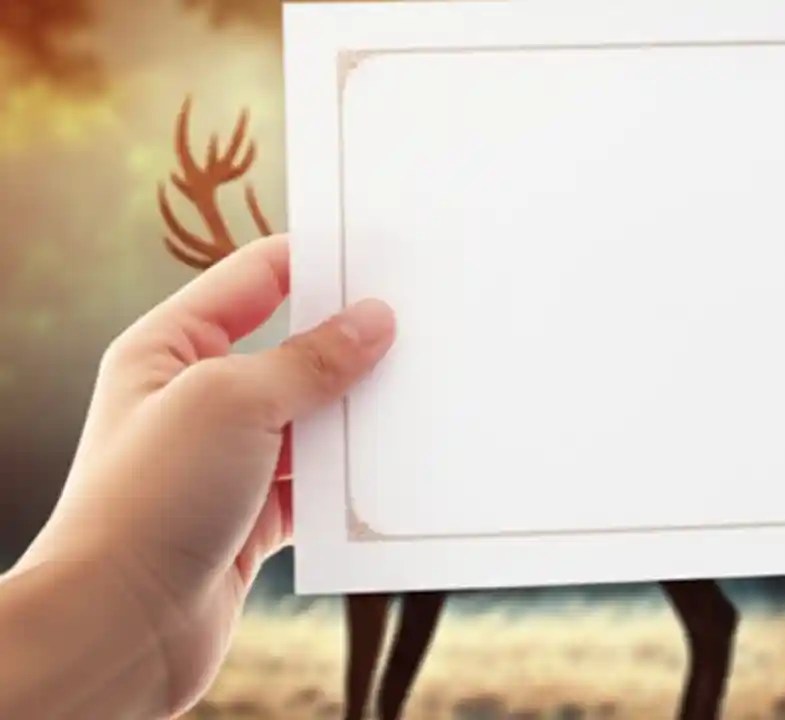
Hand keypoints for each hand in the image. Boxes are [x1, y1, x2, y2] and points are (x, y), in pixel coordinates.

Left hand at [11, 235, 394, 715]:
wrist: (119, 626)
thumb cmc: (148, 501)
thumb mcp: (231, 403)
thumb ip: (309, 360)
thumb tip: (372, 322)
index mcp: (170, 348)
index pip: (255, 279)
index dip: (317, 262)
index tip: (382, 259)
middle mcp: (198, 398)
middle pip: (293, 350)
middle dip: (351, 345)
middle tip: (418, 330)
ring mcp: (228, 459)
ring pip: (312, 420)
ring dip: (357, 418)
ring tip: (416, 401)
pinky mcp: (255, 514)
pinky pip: (317, 482)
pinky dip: (350, 479)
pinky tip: (391, 470)